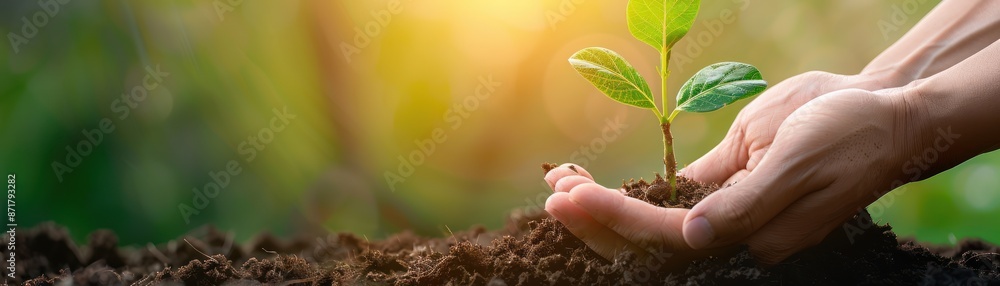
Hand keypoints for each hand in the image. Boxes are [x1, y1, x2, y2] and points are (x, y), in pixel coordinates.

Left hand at [543, 71, 905, 263]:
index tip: (574, 195)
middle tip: (552, 192)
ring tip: (559, 182)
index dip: (618, 218)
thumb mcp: (799, 163)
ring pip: (650, 220)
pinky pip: (665, 195)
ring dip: (603, 206)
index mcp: (751, 232)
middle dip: (597, 220)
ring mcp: (725, 209)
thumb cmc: (848, 134)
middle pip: (650, 239)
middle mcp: (732, 229)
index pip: (670, 236)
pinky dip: (626, 188)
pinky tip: (587, 179)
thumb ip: (748, 203)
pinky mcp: (723, 184)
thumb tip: (694, 234)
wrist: (880, 110)